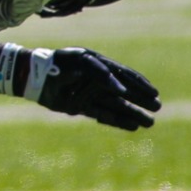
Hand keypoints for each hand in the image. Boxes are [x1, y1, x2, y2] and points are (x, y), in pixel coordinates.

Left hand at [27, 48, 160, 130]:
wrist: (32, 74)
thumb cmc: (55, 64)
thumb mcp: (78, 63)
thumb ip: (98, 74)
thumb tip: (117, 87)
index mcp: (97, 64)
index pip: (123, 74)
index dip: (138, 83)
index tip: (152, 92)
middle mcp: (95, 79)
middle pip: (124, 91)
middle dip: (141, 99)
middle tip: (159, 106)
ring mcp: (88, 93)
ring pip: (116, 105)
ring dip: (132, 113)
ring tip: (150, 122)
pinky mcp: (80, 106)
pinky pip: (102, 114)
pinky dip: (116, 120)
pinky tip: (132, 126)